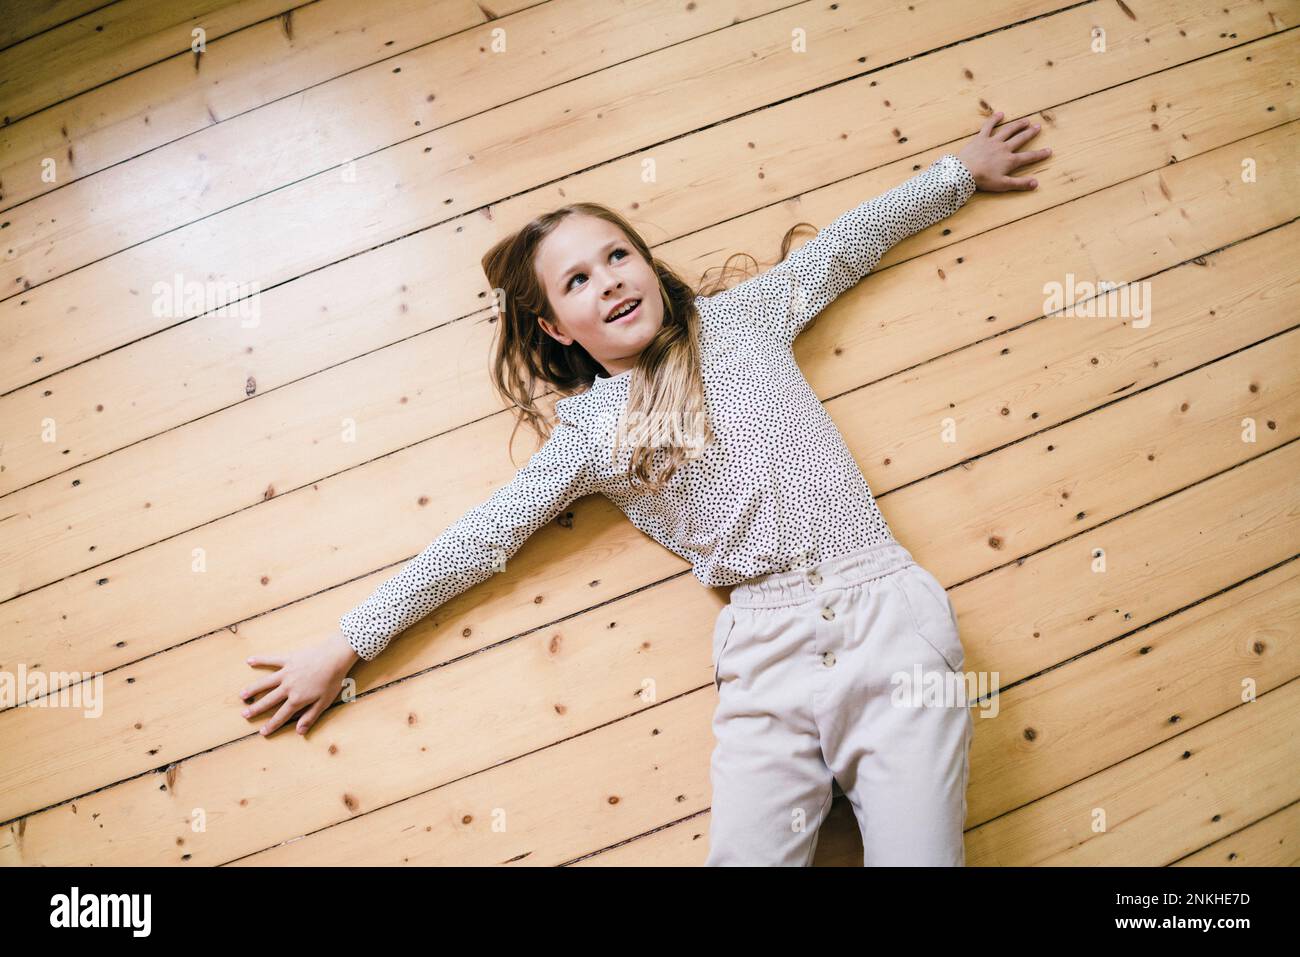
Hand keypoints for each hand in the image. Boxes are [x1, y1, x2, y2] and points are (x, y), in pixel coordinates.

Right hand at [238, 630, 359, 735]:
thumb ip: (310, 717)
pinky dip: (260, 660)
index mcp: (297, 699)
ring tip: (241, 695)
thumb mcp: (324, 703)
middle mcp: (288, 687)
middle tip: (244, 715)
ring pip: (265, 683)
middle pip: (268, 700)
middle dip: (256, 709)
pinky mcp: (288, 659)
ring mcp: (286, 672)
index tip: (261, 732)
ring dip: (253, 689)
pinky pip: (271, 660)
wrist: (335, 656)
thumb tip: (299, 732)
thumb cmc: (333, 680)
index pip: (281, 715)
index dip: (271, 725)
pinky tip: (249, 661)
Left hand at [957, 111, 1051, 191]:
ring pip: (1008, 130)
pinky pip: (988, 126)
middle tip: (1038, 127)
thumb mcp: (1003, 185)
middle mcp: (1004, 148)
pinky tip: (1000, 114)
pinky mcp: (981, 138)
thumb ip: (1020, 184)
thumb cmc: (983, 180)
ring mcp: (992, 141)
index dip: (1040, 154)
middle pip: (1020, 139)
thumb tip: (1036, 183)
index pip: (1028, 157)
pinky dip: (994, 119)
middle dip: (1030, 133)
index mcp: (1010, 160)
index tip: (1049, 150)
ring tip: (1026, 120)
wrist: (964, 172)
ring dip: (1018, 125)